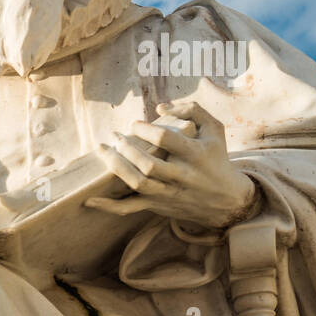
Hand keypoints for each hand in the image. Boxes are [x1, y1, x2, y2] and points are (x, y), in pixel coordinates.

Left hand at [84, 98, 257, 229]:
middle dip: (126, 147)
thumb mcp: (214, 130)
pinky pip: (129, 208)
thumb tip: (160, 107)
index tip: (133, 124)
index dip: (145, 129)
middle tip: (115, 136)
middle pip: (147, 163)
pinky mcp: (157, 205)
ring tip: (103, 150)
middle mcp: (181, 175)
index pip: (165, 139)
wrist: (225, 199)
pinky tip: (89, 199)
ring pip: (137, 183)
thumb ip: (192, 110)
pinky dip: (108, 205)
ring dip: (115, 166)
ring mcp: (168, 193)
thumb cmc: (215, 158)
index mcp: (195, 154)